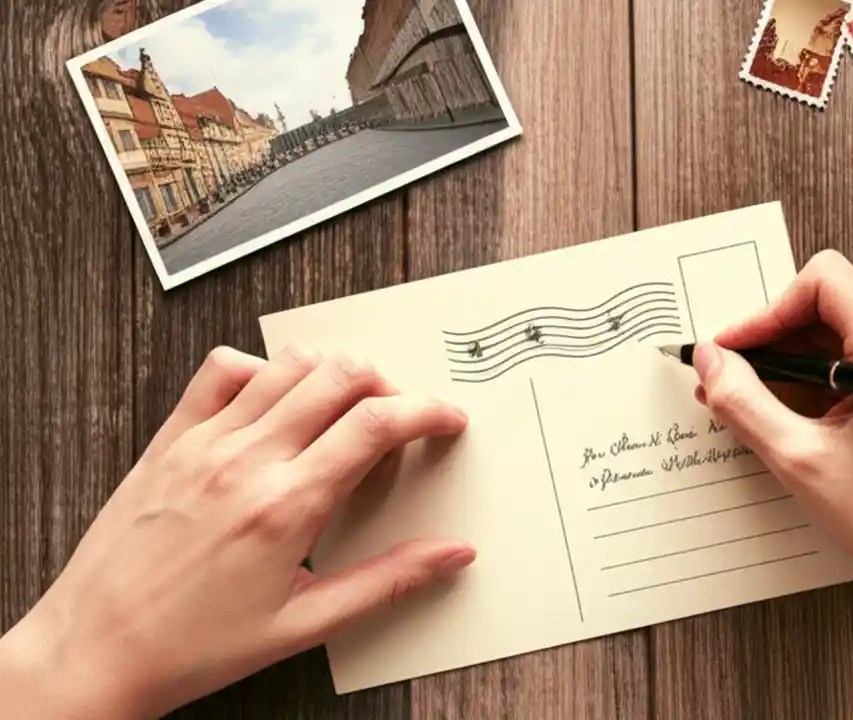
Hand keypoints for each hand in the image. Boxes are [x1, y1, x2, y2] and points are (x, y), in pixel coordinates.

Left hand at [0, 348, 473, 718]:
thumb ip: (387, 582)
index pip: (377, 424)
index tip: (445, 419)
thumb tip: (449, 555)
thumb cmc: (192, 647)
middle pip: (341, 376)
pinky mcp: (169, 440)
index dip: (427, 411)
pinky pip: (221, 371)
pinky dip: (262, 369)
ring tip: (347, 405)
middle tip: (401, 415)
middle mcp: (246, 462)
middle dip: (389, 384)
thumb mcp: (305, 624)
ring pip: (288, 364)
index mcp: (287, 507)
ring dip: (333, 371)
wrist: (96, 651)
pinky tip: (275, 399)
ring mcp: (204, 444)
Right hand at [693, 251, 852, 719]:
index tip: (734, 349)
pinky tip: (797, 414)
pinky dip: (826, 376)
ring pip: (847, 332)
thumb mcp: (800, 461)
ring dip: (797, 359)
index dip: (768, 310)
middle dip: (775, 338)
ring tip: (756, 402)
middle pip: (832, 305)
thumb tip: (710, 359)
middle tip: (731, 378)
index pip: (823, 282)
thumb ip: (744, 402)